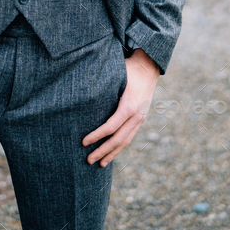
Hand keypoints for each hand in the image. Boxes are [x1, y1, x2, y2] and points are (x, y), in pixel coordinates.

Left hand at [82, 48, 159, 165]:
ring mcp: (141, 118)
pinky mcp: (141, 118)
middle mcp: (137, 115)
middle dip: (103, 151)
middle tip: (88, 160)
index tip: (84, 142)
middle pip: (118, 139)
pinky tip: (112, 153)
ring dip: (112, 153)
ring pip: (126, 141)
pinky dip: (120, 146)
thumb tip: (80, 91)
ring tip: (101, 164)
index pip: (110, 127)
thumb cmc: (128, 68)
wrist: (149, 66)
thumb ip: (102, 85)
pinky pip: (130, 136)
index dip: (96, 136)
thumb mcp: (116, 74)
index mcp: (129, 105)